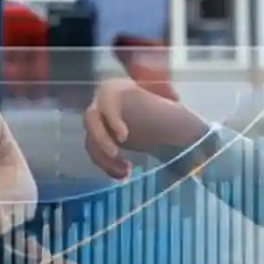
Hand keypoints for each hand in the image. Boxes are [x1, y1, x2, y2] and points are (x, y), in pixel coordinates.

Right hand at [84, 78, 207, 178]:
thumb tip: (172, 95)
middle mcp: (102, 103)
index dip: (111, 118)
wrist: (165, 125)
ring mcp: (100, 123)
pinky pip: (96, 154)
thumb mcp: (166, 96)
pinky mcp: (102, 141)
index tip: (124, 137)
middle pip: (91, 120)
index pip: (106, 99)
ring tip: (126, 170)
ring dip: (104, 157)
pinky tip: (123, 174)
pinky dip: (107, 166)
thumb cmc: (164, 107)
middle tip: (115, 154)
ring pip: (91, 140)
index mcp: (117, 88)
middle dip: (101, 139)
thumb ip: (165, 89)